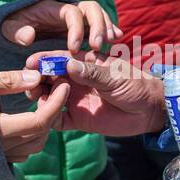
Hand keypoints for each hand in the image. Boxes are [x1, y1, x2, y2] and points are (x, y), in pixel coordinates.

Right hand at [0, 69, 68, 162]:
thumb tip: (35, 77)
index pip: (39, 121)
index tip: (64, 85)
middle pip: (41, 134)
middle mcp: (1, 148)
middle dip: (52, 112)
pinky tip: (27, 123)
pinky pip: (22, 153)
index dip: (55, 103)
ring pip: (34, 146)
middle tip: (54, 90)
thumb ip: (7, 81)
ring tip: (41, 104)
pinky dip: (31, 138)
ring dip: (43, 126)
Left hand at [1, 0, 121, 52]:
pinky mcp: (84, 27)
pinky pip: (100, 25)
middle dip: (98, 25)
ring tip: (112, 43)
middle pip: (91, 9)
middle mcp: (69, 9)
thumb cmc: (13, 27)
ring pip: (99, 15)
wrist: (18, 26)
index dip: (75, 29)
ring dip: (107, 27)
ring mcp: (78, 17)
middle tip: (99, 46)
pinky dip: (109, 30)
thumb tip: (29, 37)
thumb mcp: (8, 28)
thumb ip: (14, 31)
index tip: (74, 50)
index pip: (71, 13)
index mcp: (53, 8)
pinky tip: (117, 40)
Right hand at [23, 51, 166, 136]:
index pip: (58, 59)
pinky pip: (57, 119)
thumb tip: (69, 65)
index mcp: (83, 64)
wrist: (149, 111)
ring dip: (39, 98)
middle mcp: (75, 81)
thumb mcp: (114, 77)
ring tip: (36, 99)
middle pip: (48, 78)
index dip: (43, 60)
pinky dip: (48, 118)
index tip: (31, 63)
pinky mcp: (77, 119)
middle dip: (36, 80)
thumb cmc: (136, 85)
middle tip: (30, 84)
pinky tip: (46, 116)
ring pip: (48, 98)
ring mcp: (74, 99)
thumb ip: (92, 73)